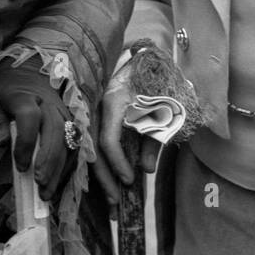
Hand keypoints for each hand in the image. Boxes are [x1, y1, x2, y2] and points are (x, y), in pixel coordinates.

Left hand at [0, 57, 75, 201]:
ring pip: (67, 140)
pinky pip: (74, 144)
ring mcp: (63, 112)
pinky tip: (57, 182)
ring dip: (58, 167)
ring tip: (47, 192)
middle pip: (54, 131)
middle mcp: (49, 104)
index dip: (26, 144)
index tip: (20, 166)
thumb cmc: (7, 88)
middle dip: (48, 160)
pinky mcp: (70, 120)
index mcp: (25, 96)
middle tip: (39, 184)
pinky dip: (67, 165)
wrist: (30, 68)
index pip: (29, 118)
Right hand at [97, 55, 158, 206]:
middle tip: (116, 202)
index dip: (117, 163)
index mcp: (114, 101)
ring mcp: (95, 110)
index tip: (129, 181)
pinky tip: (106, 182)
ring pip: (90, 148)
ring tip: (111, 201)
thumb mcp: (164, 107)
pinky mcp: (97, 114)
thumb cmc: (160, 78)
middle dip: (104, 178)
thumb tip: (146, 170)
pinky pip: (94, 143)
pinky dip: (101, 163)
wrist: (149, 52)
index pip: (108, 140)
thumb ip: (155, 138)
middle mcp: (98, 106)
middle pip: (93, 149)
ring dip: (100, 175)